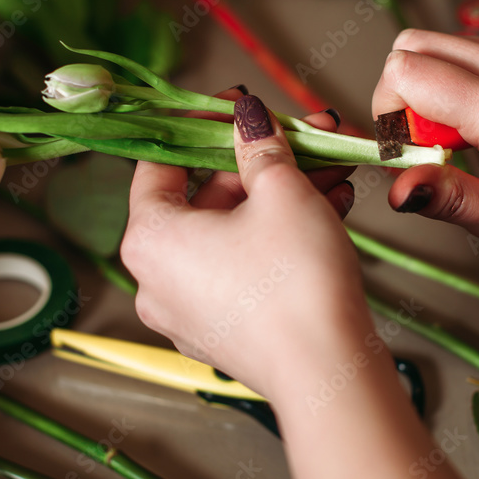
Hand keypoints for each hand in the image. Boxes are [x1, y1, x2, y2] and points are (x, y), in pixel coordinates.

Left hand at [121, 91, 369, 398]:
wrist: (328, 371)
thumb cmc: (295, 284)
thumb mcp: (281, 192)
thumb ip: (259, 146)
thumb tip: (248, 119)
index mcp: (149, 238)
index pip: (160, 161)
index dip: (200, 125)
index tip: (233, 106)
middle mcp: (156, 278)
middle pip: (206, 197)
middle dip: (260, 163)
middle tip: (300, 137)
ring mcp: (189, 309)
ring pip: (233, 232)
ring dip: (280, 198)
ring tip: (329, 173)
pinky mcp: (223, 329)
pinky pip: (243, 267)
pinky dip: (277, 238)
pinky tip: (325, 212)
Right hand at [373, 30, 478, 278]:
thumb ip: (444, 196)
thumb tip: (397, 189)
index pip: (409, 71)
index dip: (391, 110)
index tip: (411, 148)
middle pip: (419, 44)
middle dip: (407, 92)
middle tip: (434, 141)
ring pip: (448, 42)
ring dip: (439, 86)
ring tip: (468, 136)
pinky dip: (471, 81)